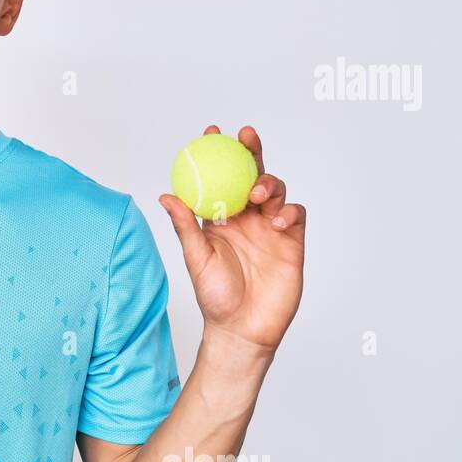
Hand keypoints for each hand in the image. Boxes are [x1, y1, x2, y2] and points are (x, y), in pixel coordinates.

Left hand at [158, 125, 304, 353]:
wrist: (242, 329)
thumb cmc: (215, 297)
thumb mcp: (196, 259)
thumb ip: (185, 227)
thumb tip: (166, 196)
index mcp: (221, 219)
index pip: (220, 179)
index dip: (217, 154)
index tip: (210, 133)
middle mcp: (247, 219)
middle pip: (251, 175)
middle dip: (251, 151)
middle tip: (245, 136)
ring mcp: (271, 229)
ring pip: (275, 190)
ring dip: (268, 183)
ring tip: (257, 193)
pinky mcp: (292, 242)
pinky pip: (295, 215)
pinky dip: (288, 211)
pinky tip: (275, 221)